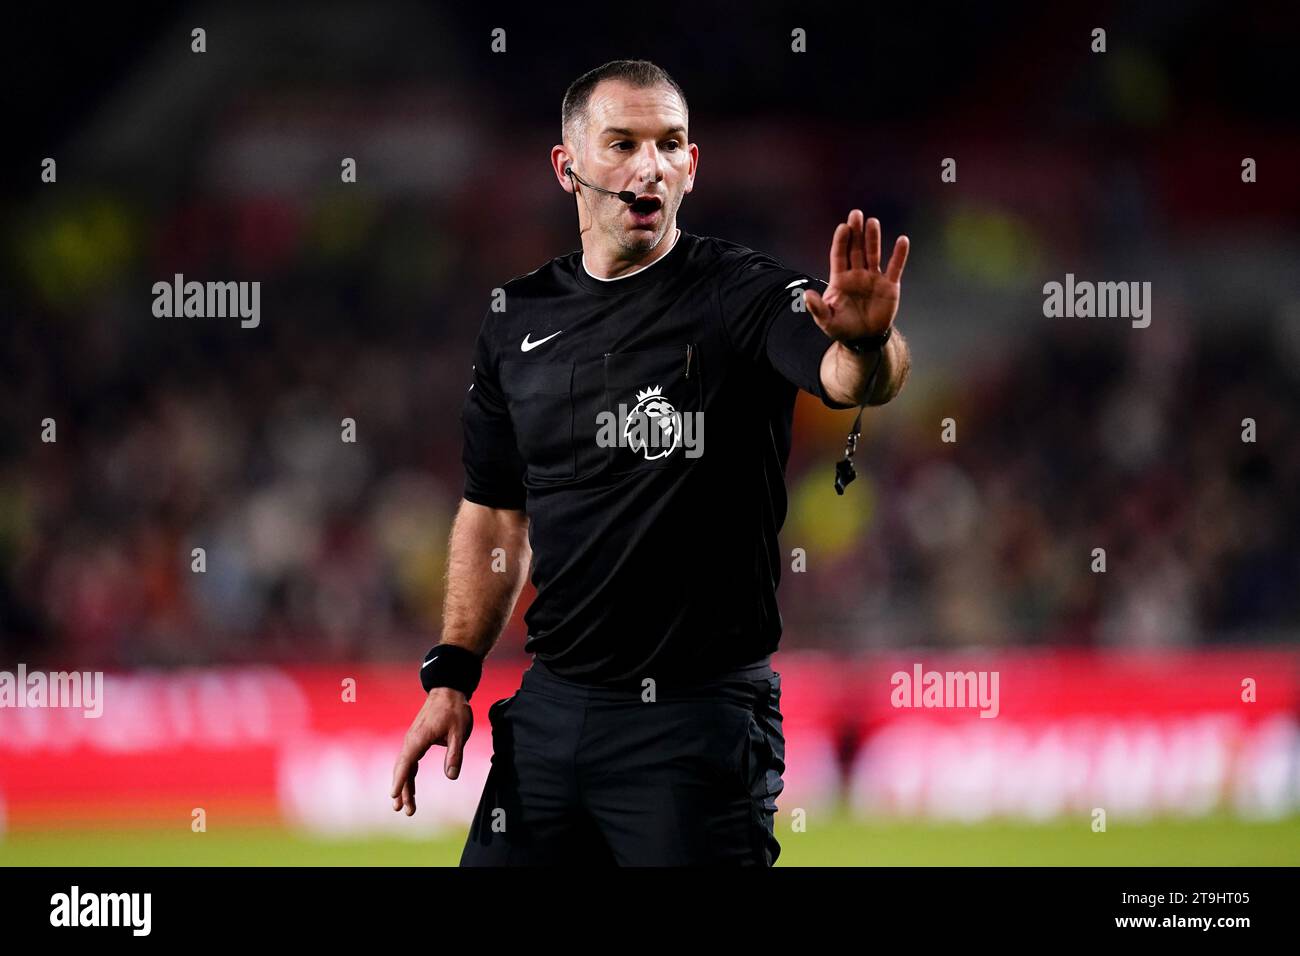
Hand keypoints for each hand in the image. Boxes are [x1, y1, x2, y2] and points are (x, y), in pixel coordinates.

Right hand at [390, 686, 473, 815]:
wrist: (448, 691)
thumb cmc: (454, 710)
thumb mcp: (459, 732)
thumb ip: (455, 754)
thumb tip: (451, 776)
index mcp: (418, 739)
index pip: (406, 763)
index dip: (400, 781)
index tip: (394, 796)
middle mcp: (411, 741)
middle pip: (402, 769)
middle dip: (401, 790)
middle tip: (403, 810)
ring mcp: (412, 741)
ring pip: (404, 767)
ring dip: (404, 786)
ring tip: (405, 806)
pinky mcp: (417, 741)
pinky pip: (409, 762)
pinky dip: (408, 776)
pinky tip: (410, 789)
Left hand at [804, 210, 908, 342]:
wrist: (863, 339)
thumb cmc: (842, 328)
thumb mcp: (826, 321)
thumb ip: (817, 308)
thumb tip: (806, 295)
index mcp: (840, 279)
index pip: (839, 255)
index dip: (841, 242)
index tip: (843, 227)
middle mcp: (857, 274)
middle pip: (856, 249)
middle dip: (856, 232)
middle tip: (856, 214)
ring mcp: (874, 278)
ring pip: (874, 254)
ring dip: (873, 238)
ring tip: (873, 222)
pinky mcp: (889, 286)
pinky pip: (895, 268)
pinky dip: (899, 255)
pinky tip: (902, 240)